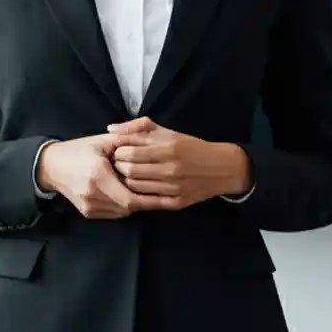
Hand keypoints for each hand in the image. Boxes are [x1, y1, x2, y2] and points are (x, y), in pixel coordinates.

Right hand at [37, 134, 153, 219]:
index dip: (150, 199)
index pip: (131, 197)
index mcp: (98, 174)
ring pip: (121, 212)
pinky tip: (128, 195)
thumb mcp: (101, 141)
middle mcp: (93, 194)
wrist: (51, 166)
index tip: (167, 195)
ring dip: (134, 204)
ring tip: (147, 193)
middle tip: (163, 195)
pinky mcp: (87, 212)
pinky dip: (122, 206)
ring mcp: (88, 205)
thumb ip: (126, 141)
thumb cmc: (78, 150)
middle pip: (128, 207)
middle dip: (145, 201)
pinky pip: (112, 213)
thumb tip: (150, 143)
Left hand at [105, 117, 250, 210]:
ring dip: (126, 181)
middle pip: (128, 170)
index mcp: (167, 148)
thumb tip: (110, 129)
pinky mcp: (177, 202)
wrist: (221, 168)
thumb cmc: (190, 146)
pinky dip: (138, 194)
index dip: (117, 152)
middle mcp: (170, 168)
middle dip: (118, 167)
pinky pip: (147, 200)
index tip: (118, 151)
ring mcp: (173, 187)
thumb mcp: (167, 132)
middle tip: (119, 164)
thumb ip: (137, 128)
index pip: (128, 152)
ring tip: (128, 175)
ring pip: (134, 187)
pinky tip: (139, 187)